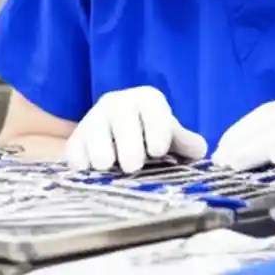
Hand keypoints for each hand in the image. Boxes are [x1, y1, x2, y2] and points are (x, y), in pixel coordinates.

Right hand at [65, 86, 206, 172]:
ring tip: (107, 167)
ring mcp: (93, 121)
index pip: (152, 109)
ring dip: (100, 150)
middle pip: (122, 119)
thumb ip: (185, 143)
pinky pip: (75, 149)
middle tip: (133, 166)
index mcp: (146, 101)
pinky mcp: (76, 140)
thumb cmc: (152, 137)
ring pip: (94, 131)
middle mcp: (117, 104)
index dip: (156, 128)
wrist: (118, 137)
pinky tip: (88, 173)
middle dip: (128, 142)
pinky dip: (80, 161)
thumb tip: (199, 151)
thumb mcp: (172, 137)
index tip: (158, 150)